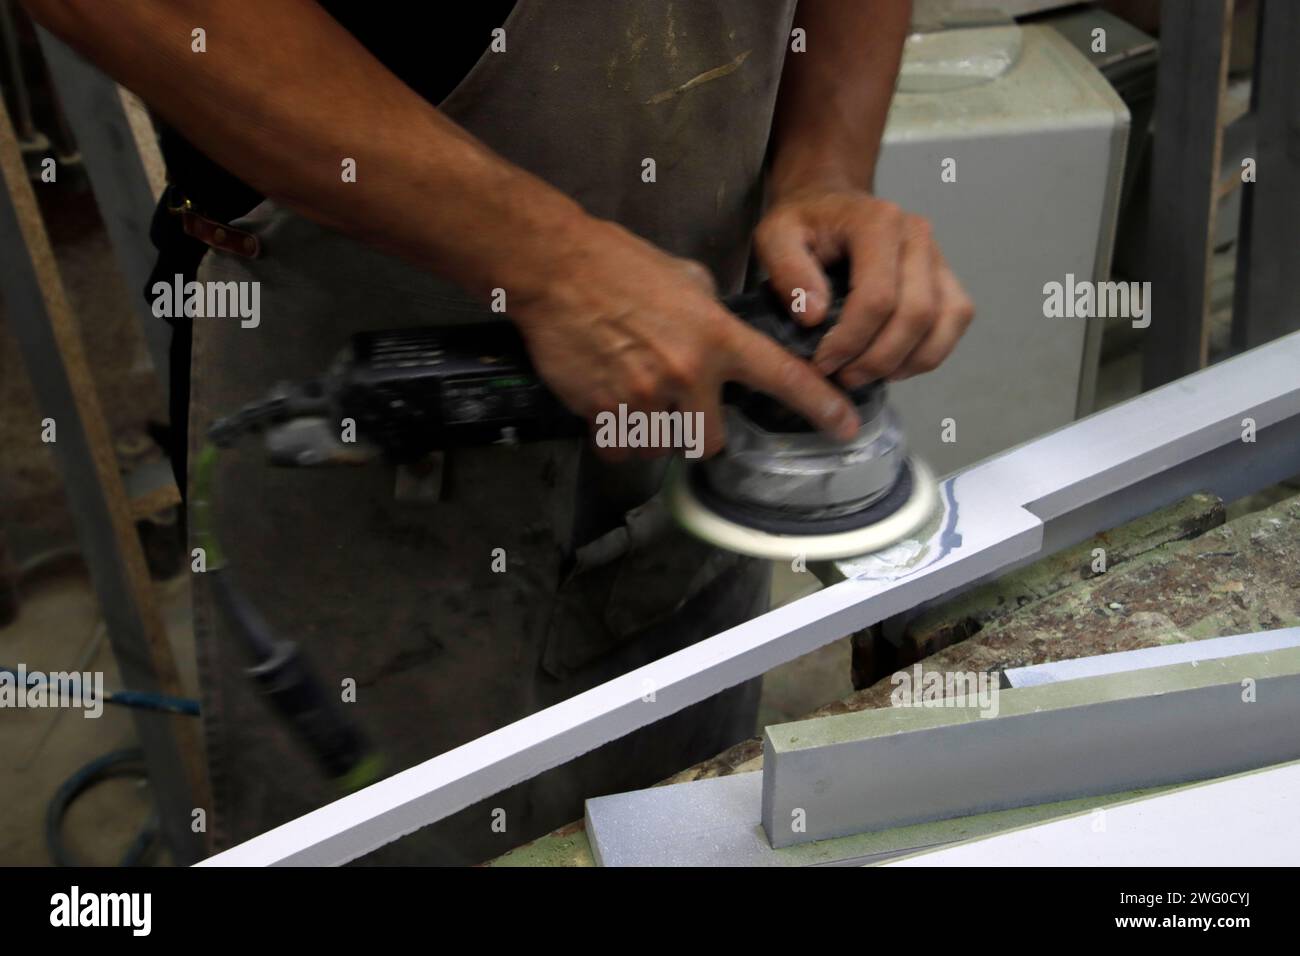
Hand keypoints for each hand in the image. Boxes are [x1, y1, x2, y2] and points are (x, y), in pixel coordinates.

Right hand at [507, 218, 860, 459]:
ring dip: (656, 432)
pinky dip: (618, 436)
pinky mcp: (605, 411)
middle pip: (712, 439)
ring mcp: (645, 396)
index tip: (845, 425)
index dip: (820, 405)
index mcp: (716, 336)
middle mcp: (687, 372)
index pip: (781, 377)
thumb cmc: (617, 266)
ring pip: (665, 446)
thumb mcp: (685, 279)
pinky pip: (622, 447)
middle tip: (679, 405)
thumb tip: (720, 338)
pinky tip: (609, 403)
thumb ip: (713, 318)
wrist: (556, 269)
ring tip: (635, 395)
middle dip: (699, 429)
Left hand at [754, 185, 973, 385]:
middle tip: (842, 376)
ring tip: (864, 374)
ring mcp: (938, 256)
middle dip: (877, 358)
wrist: (830, 204)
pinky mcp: (946, 276)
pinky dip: (928, 352)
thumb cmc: (802, 224)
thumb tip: (814, 317)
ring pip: (942, 322)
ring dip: (905, 361)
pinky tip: (893, 365)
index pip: (878, 297)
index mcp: (878, 222)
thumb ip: (786, 271)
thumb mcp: (774, 236)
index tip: (822, 363)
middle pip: (916, 314)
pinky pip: (955, 321)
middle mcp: (917, 235)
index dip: (851, 341)